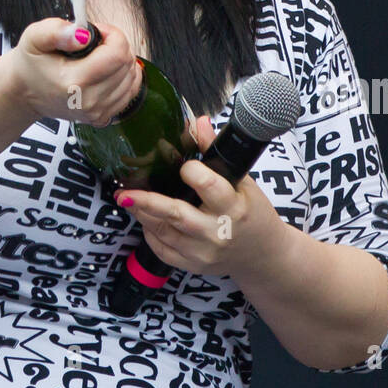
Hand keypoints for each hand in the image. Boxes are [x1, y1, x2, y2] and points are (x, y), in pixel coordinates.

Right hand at [7, 18, 142, 127]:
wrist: (25, 92)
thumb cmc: (31, 64)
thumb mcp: (35, 38)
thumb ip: (56, 31)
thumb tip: (82, 34)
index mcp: (74, 83)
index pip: (118, 54)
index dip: (113, 34)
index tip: (97, 32)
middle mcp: (88, 102)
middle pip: (127, 64)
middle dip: (116, 45)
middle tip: (96, 42)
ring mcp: (97, 112)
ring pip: (132, 77)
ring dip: (121, 60)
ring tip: (99, 56)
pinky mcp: (103, 117)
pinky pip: (130, 91)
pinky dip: (124, 76)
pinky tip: (107, 69)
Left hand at [113, 115, 288, 278]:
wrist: (262, 255)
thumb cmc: (252, 213)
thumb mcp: (242, 181)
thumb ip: (215, 152)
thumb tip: (198, 122)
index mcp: (234, 208)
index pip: (208, 186)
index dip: (192, 172)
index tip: (184, 165)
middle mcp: (217, 232)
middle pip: (177, 215)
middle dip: (148, 202)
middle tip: (124, 192)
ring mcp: (203, 253)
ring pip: (163, 232)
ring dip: (142, 213)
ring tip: (127, 197)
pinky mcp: (192, 266)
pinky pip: (162, 249)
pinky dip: (150, 232)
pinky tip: (145, 217)